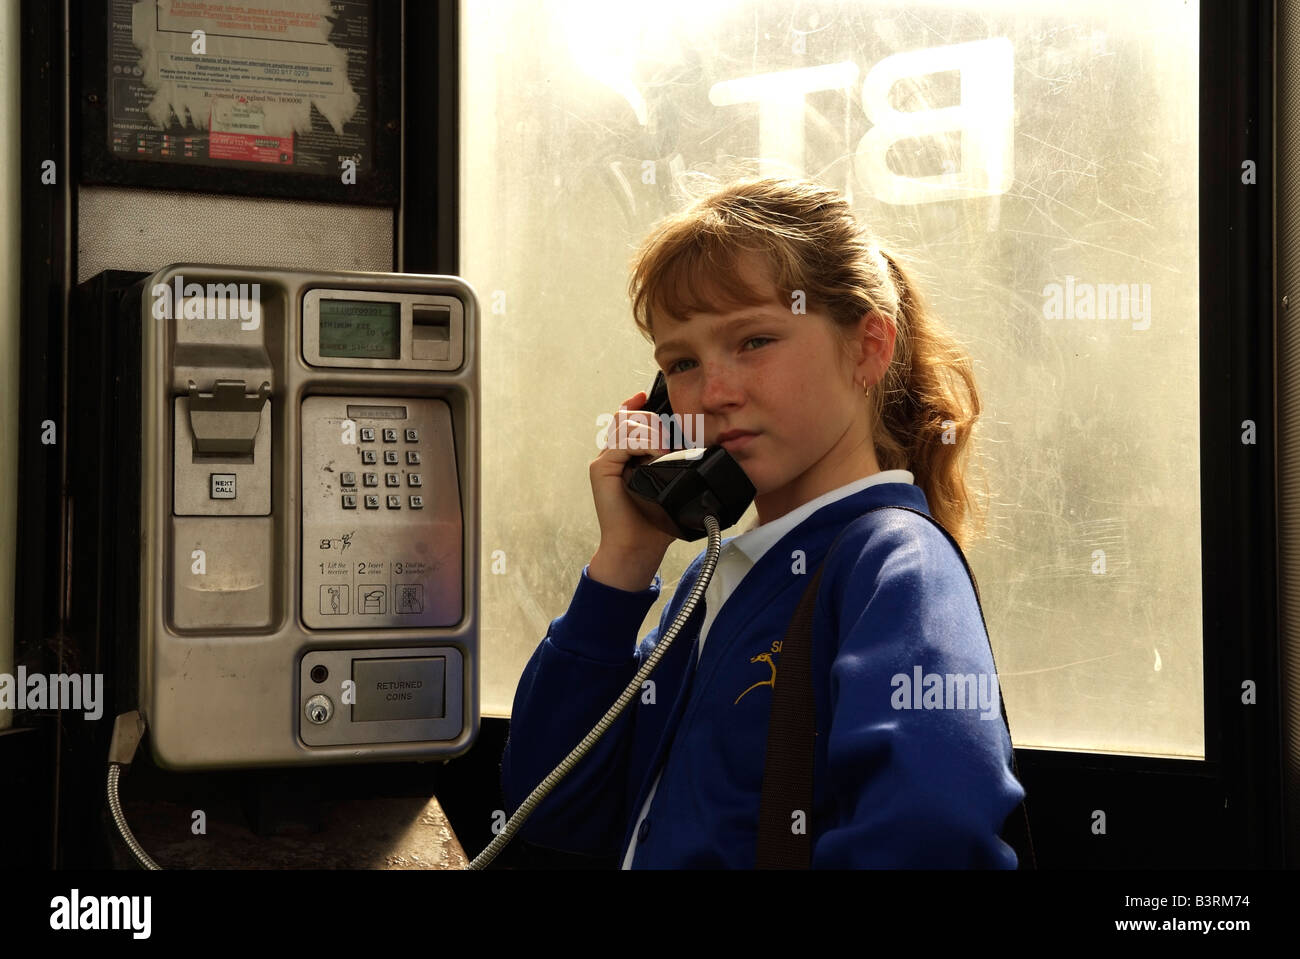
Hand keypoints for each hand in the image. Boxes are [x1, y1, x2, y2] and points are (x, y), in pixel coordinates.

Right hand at [587, 391, 677, 587]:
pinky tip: (656, 455)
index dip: (636, 404)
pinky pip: (621, 442)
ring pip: (625, 424)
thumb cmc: (655, 520)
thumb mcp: (669, 484)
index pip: (627, 418)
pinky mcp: (601, 469)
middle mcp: (612, 454)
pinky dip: (642, 443)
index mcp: (626, 455)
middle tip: (668, 440)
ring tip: (664, 451)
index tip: (647, 395)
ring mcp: (605, 460)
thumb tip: (687, 442)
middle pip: (627, 416)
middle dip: (652, 420)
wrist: (637, 547)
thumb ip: (671, 462)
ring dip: (650, 431)